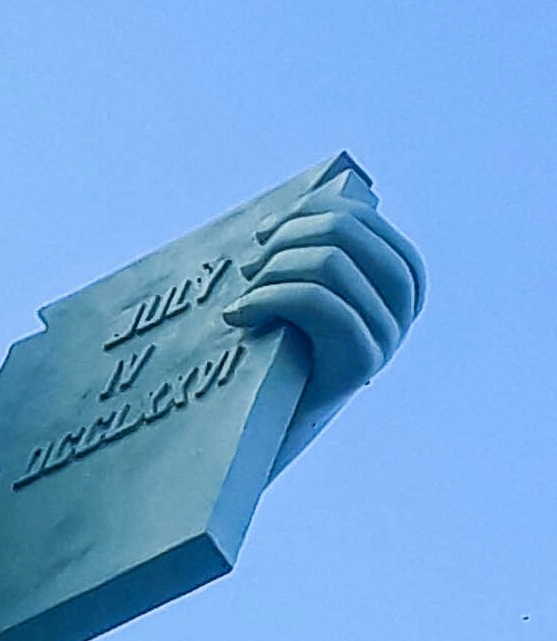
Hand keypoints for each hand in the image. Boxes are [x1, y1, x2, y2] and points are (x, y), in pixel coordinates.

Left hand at [226, 182, 424, 468]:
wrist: (275, 428)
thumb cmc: (283, 351)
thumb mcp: (301, 291)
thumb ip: (309, 251)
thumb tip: (288, 213)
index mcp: (397, 276)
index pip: (359, 216)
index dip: (306, 212)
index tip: (263, 234)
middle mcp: (403, 304)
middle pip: (345, 232)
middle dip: (286, 238)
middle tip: (249, 266)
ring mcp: (388, 334)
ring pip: (329, 264)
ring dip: (272, 271)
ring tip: (245, 295)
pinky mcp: (361, 362)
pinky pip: (315, 304)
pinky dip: (265, 300)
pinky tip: (237, 317)